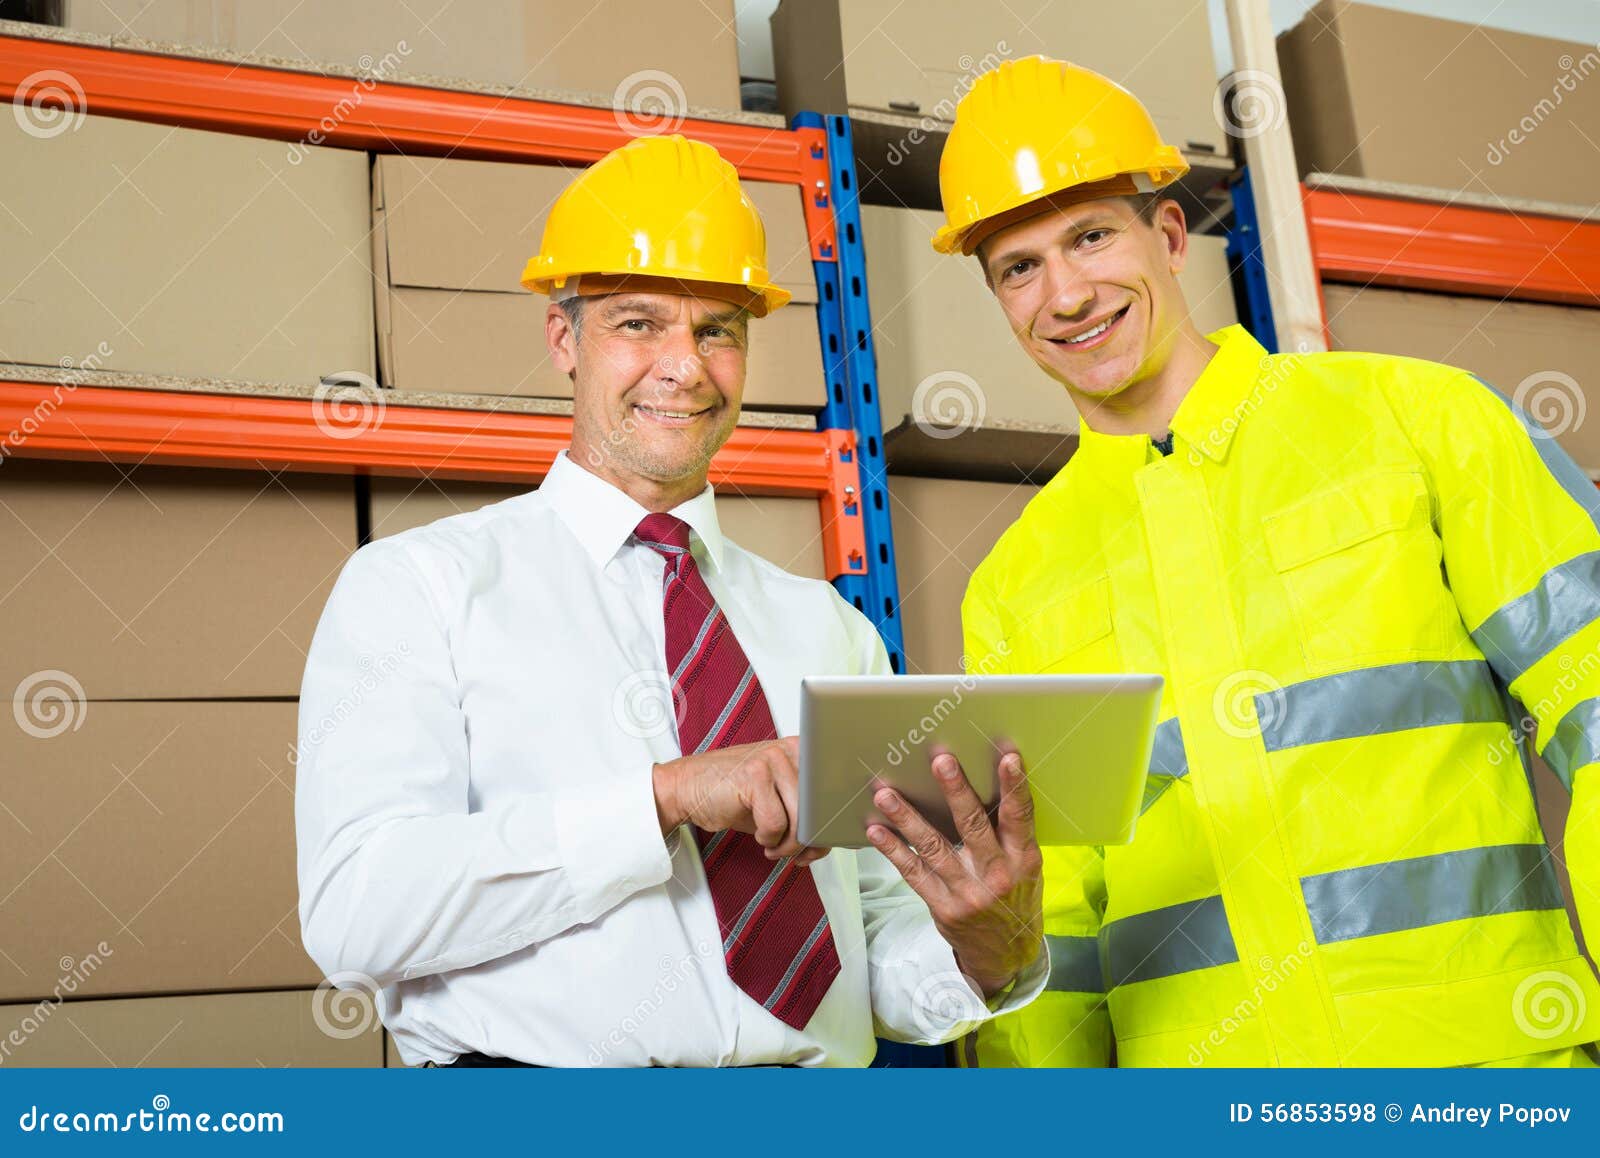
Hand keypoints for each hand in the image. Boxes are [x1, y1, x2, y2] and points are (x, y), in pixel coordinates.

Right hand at [652, 736, 826, 865]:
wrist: (687, 788)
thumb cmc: (734, 796)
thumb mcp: (779, 802)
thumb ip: (808, 814)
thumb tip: (836, 839)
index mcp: (803, 753)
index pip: (834, 794)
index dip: (830, 827)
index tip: (818, 844)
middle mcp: (792, 751)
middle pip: (820, 811)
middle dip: (809, 842)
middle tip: (794, 853)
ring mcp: (773, 760)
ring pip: (801, 819)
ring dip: (787, 844)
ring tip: (773, 845)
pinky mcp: (754, 775)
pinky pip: (775, 824)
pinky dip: (768, 838)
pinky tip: (758, 834)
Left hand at [866, 751, 1043, 997]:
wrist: (1008, 954)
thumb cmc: (1016, 897)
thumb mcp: (1027, 867)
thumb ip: (1011, 835)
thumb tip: (987, 785)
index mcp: (1023, 859)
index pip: (1020, 817)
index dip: (1014, 787)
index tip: (1008, 758)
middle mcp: (996, 874)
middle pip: (972, 826)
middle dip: (955, 790)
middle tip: (940, 761)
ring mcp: (967, 892)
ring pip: (933, 847)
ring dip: (906, 817)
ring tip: (885, 794)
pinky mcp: (943, 906)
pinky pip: (914, 873)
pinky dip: (893, 850)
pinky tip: (877, 831)